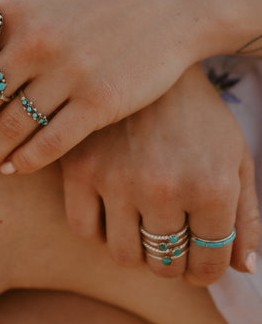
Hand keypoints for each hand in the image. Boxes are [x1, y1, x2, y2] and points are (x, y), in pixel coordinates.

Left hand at [0, 0, 203, 174]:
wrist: (166, 4)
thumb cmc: (91, 8)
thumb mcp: (38, 4)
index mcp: (11, 14)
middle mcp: (34, 41)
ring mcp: (68, 71)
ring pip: (8, 127)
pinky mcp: (100, 100)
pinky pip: (50, 142)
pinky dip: (24, 160)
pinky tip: (11, 170)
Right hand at [59, 65, 259, 284]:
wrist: (146, 54)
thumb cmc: (198, 112)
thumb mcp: (234, 156)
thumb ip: (246, 216)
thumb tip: (245, 268)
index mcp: (212, 186)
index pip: (210, 264)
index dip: (206, 269)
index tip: (199, 260)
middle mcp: (165, 188)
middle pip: (165, 264)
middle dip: (172, 260)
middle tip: (170, 239)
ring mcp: (117, 180)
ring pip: (124, 255)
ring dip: (136, 249)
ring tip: (142, 224)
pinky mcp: (79, 168)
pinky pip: (84, 230)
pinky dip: (99, 230)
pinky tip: (112, 209)